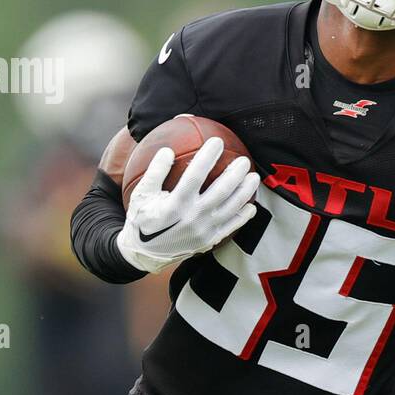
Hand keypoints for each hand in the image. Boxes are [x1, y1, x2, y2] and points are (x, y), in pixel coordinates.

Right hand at [116, 137, 260, 273]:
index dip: (207, 157)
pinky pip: (231, 227)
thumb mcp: (141, 195)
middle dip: (235, 174)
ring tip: (253, 177)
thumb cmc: (143, 219)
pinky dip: (243, 216)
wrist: (146, 253)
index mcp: (175, 204)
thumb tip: (167, 150)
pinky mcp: (210, 240)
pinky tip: (251, 205)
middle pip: (221, 191)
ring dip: (244, 191)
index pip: (195, 175)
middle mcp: (192, 217)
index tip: (217, 141)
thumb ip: (154, 172)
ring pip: (231, 208)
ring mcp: (204, 230)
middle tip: (244, 161)